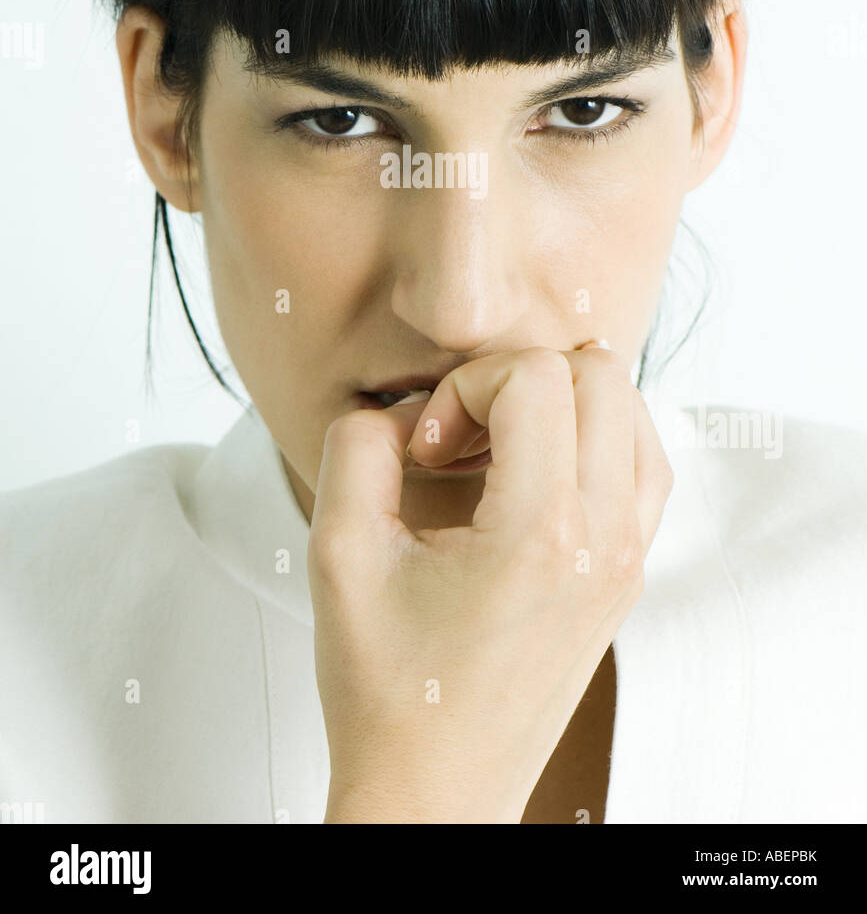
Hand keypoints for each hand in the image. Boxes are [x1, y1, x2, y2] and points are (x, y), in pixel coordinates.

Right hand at [308, 343, 673, 822]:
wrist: (436, 792)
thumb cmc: (386, 688)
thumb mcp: (339, 553)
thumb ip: (358, 446)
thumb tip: (401, 410)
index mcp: (540, 532)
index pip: (537, 375)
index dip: (466, 386)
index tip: (429, 452)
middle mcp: (604, 540)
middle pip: (600, 375)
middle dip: (518, 382)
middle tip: (463, 442)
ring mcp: (628, 560)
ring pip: (634, 411)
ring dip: (564, 406)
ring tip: (498, 453)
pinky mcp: (628, 577)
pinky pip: (643, 466)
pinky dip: (596, 440)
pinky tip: (534, 472)